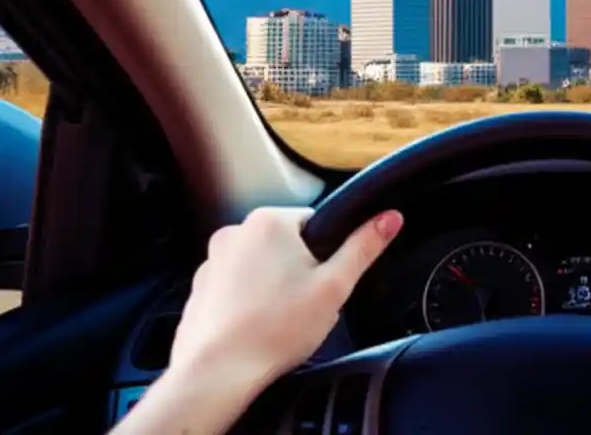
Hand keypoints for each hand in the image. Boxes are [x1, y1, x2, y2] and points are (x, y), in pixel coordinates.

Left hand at [113, 207, 402, 434]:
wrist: (218, 371)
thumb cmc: (276, 328)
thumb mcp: (334, 287)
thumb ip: (363, 248)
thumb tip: (390, 218)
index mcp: (269, 221)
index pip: (313, 222)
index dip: (326, 254)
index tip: (324, 282)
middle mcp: (234, 232)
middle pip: (285, 245)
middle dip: (299, 271)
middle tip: (305, 304)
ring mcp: (212, 261)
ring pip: (260, 267)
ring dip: (272, 287)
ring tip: (279, 320)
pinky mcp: (200, 288)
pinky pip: (235, 288)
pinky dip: (248, 303)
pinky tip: (256, 327)